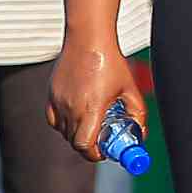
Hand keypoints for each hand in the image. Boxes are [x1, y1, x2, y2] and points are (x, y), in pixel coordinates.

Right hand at [46, 33, 143, 162]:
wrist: (88, 38)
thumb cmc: (109, 60)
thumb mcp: (130, 89)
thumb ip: (137, 114)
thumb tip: (140, 134)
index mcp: (92, 107)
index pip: (84, 145)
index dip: (95, 154)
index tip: (104, 152)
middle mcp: (72, 107)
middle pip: (74, 141)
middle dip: (88, 145)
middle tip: (100, 139)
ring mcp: (58, 101)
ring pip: (63, 131)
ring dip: (76, 133)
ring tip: (90, 122)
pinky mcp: (51, 94)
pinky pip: (53, 119)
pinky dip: (63, 123)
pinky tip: (75, 114)